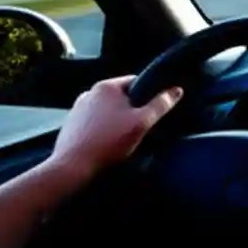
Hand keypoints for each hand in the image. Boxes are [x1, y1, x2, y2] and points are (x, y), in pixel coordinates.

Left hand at [49, 76, 182, 178]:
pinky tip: (107, 144)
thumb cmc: (109, 142)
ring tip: (123, 139)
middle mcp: (89, 92)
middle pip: (121, 97)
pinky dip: (103, 129)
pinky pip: (95, 121)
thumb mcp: (142, 123)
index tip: (153, 112)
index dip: (149, 96)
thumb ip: (161, 105)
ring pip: (108, 110)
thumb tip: (176, 90)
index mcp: (106, 86)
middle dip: (132, 110)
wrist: (72, 166)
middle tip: (140, 128)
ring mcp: (77, 108)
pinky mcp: (71, 124)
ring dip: (117, 120)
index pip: (136, 82)